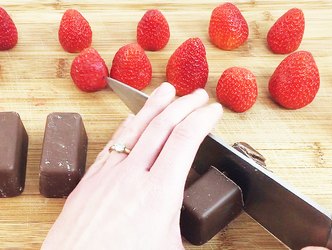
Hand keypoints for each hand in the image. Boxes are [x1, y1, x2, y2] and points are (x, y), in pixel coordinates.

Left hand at [42, 82, 222, 249]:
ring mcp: (109, 174)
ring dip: (154, 106)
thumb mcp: (169, 248)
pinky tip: (131, 119)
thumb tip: (187, 219)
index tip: (212, 110)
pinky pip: (113, 144)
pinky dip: (127, 127)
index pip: (186, 140)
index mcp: (159, 194)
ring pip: (135, 128)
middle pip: (163, 126)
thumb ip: (180, 224)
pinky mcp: (90, 179)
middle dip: (184, 105)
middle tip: (197, 94)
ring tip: (166, 90)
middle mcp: (133, 176)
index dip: (202, 119)